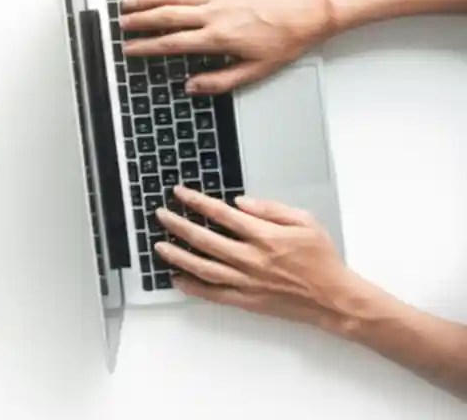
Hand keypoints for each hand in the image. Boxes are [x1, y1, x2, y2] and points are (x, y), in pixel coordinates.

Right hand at [120, 0, 332, 93]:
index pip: (172, 43)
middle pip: (166, 16)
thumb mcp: (256, 71)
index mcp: (218, 38)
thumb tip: (191, 85)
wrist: (309, 12)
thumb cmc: (286, 41)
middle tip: (121, 26)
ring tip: (127, 2)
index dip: (147, 47)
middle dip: (139, 21)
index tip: (130, 49)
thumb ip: (220, 80)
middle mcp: (213, 14)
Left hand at [153, 186, 363, 331]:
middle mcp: (251, 258)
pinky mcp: (247, 301)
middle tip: (160, 215)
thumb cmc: (322, 258)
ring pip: (203, 267)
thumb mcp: (306, 222)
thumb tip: (241, 202)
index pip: (222, 214)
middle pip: (205, 239)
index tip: (179, 194)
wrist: (335, 299)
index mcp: (265, 236)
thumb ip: (272, 209)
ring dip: (178, 255)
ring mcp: (247, 281)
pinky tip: (176, 279)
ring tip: (159, 246)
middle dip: (178, 225)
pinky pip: (213, 294)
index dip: (197, 202)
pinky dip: (193, 287)